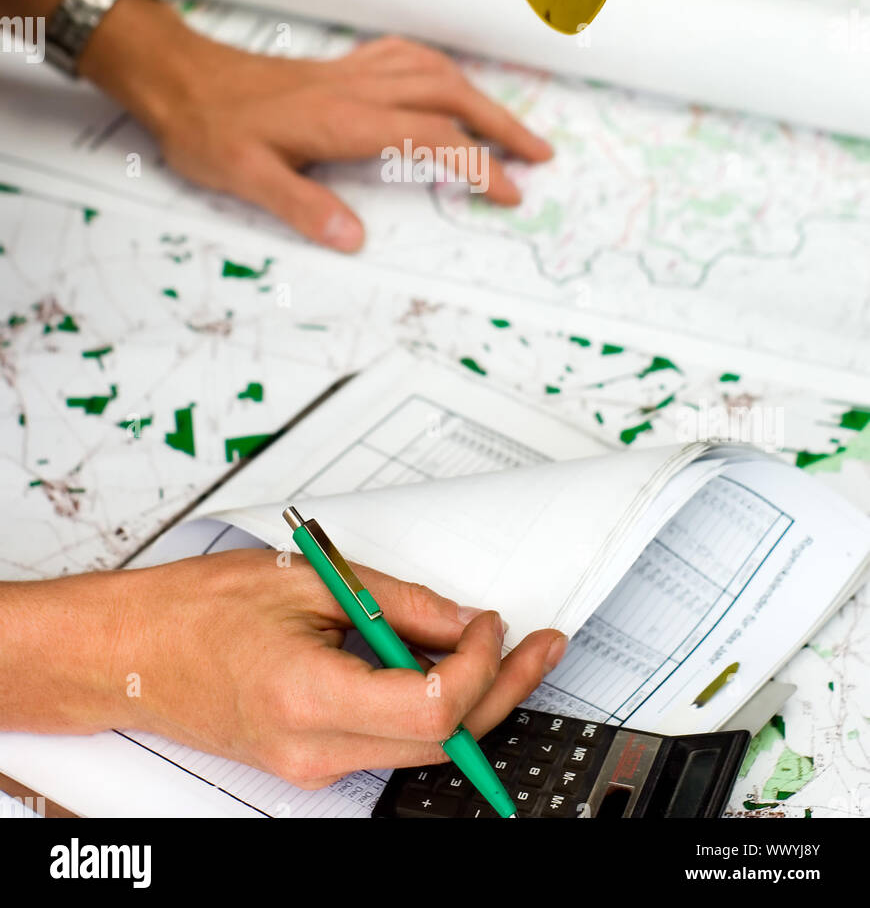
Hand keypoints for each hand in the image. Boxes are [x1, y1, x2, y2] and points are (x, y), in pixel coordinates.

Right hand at [0, 554, 567, 788]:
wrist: (129, 653)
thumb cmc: (195, 610)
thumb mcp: (306, 581)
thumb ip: (395, 603)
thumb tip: (461, 620)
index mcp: (308, 696)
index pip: (433, 707)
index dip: (481, 665)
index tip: (491, 623)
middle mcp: (314, 747)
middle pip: (442, 741)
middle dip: (502, 690)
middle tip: (538, 646)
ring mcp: (311, 765)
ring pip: (422, 749)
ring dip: (471, 700)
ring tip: (496, 646)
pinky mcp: (309, 762)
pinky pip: (389, 742)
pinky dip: (426, 705)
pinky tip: (438, 662)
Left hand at [81, 0, 552, 250]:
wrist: (179, 78)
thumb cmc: (208, 128)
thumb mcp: (245, 177)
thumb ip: (303, 208)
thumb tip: (355, 239)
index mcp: (345, 120)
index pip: (433, 139)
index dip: (478, 165)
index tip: (509, 192)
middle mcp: (358, 90)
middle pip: (451, 96)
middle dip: (502, 125)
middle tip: (538, 155)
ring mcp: (351, 74)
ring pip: (435, 71)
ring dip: (479, 95)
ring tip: (508, 124)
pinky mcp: (339, 68)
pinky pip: (404, 56)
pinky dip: (439, 68)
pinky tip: (444, 81)